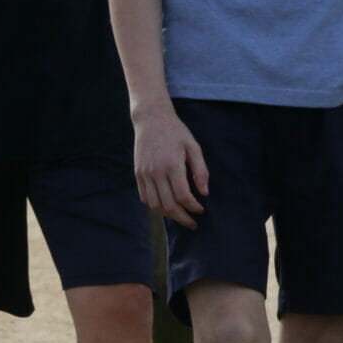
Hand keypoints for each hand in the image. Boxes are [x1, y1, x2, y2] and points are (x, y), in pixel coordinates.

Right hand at [134, 105, 207, 227]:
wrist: (151, 119)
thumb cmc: (175, 132)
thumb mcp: (193, 146)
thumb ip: (200, 170)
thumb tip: (204, 193)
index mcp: (172, 165)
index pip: (183, 196)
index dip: (193, 207)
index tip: (201, 210)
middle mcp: (156, 172)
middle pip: (168, 205)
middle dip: (182, 218)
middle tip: (192, 223)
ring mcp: (145, 173)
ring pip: (155, 205)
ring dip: (168, 215)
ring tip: (180, 217)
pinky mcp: (138, 173)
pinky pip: (145, 197)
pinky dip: (155, 206)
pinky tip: (166, 207)